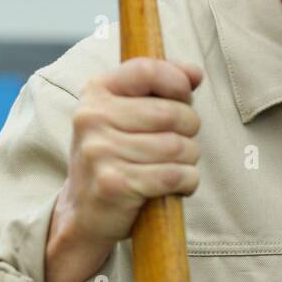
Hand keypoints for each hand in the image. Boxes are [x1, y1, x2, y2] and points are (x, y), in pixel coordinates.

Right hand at [45, 58, 202, 281]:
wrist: (85, 211)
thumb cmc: (117, 154)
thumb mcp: (129, 112)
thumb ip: (161, 86)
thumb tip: (195, 73)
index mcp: (96, 91)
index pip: (148, 69)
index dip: (177, 83)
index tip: (183, 97)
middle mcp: (92, 117)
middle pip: (172, 113)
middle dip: (190, 129)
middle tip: (179, 143)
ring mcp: (99, 151)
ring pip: (178, 146)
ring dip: (189, 159)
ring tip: (175, 165)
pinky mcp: (113, 184)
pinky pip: (174, 175)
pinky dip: (188, 181)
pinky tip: (178, 184)